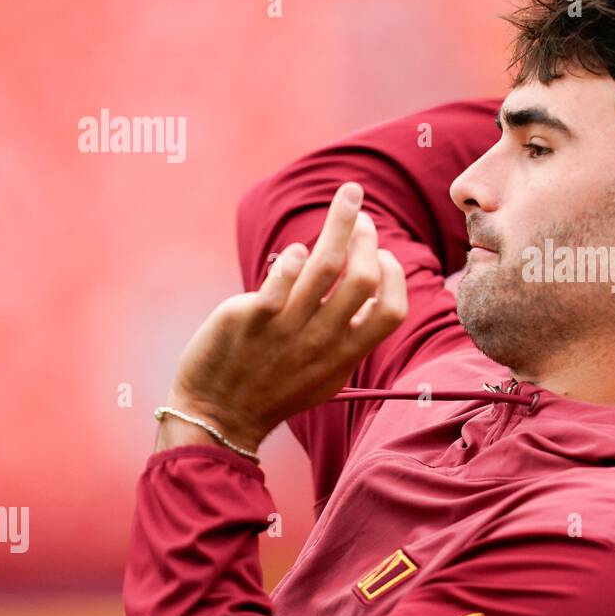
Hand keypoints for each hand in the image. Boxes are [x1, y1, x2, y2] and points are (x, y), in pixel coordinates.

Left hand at [159, 181, 407, 453]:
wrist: (219, 416)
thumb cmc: (276, 389)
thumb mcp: (327, 375)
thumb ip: (350, 336)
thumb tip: (370, 286)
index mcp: (346, 354)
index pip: (391, 310)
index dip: (394, 276)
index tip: (384, 256)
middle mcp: (321, 341)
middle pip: (362, 277)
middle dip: (368, 237)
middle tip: (363, 217)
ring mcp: (286, 329)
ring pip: (325, 264)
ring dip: (341, 222)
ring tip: (349, 199)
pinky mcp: (251, 318)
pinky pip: (280, 279)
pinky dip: (293, 259)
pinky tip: (296, 252)